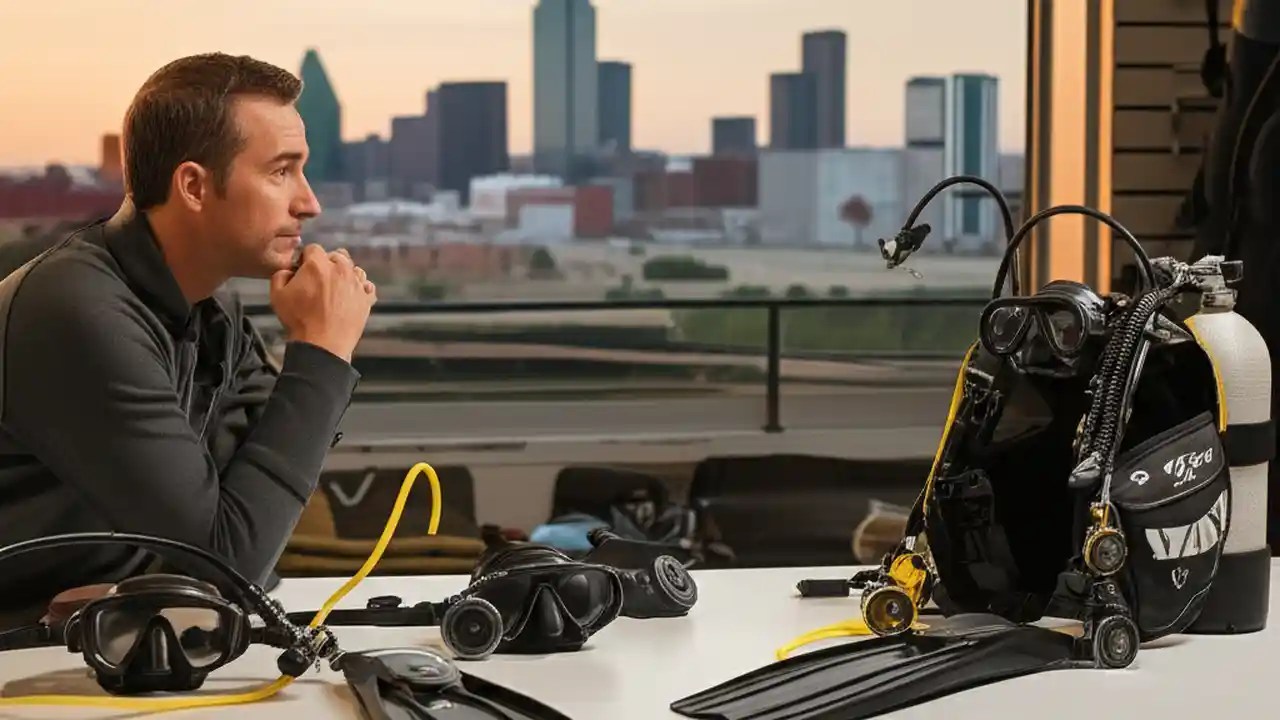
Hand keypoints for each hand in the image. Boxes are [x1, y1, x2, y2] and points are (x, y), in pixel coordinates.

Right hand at [269, 245, 376, 361]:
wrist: (323, 345)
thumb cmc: (299, 320)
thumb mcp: (277, 295)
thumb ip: (280, 274)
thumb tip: (289, 270)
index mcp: (318, 265)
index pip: (313, 248)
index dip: (306, 258)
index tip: (304, 270)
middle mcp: (340, 269)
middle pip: (336, 256)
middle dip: (327, 264)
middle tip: (319, 281)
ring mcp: (356, 284)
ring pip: (354, 269)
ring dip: (345, 275)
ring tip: (335, 289)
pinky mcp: (366, 298)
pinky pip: (367, 286)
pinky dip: (360, 288)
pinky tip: (351, 296)